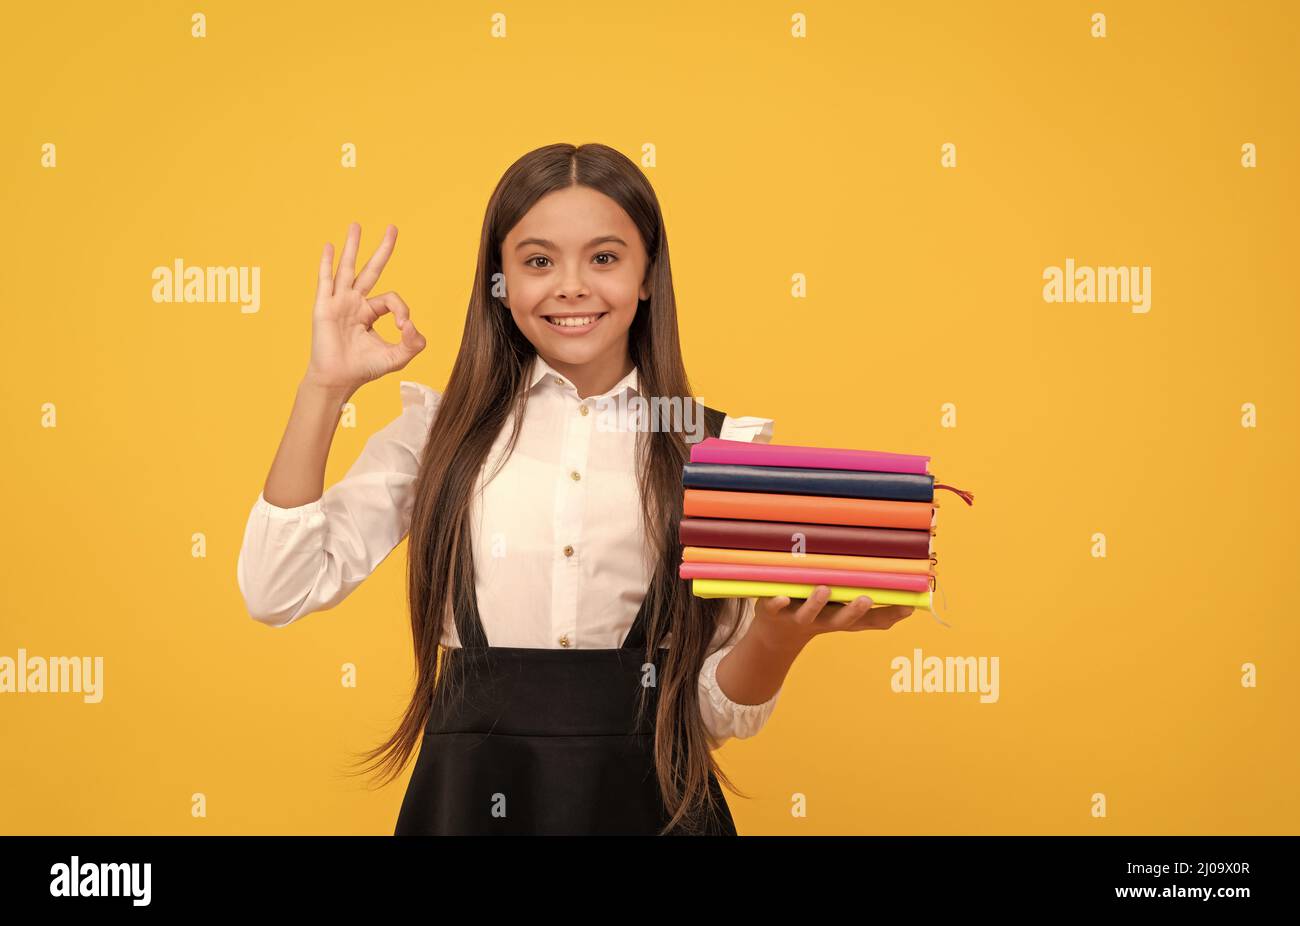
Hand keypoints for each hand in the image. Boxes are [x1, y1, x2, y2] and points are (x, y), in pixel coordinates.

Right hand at [302, 221, 425, 393]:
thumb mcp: (397, 357)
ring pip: (348, 269)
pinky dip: (327, 263)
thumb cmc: (364, 369)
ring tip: (356, 225)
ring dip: (352, 246)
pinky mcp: (324, 307)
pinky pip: (326, 281)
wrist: (339, 380)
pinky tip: (330, 247)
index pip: (391, 299)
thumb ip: (413, 343)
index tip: (404, 328)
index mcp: (371, 312)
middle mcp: (355, 303)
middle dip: (383, 249)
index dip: (402, 310)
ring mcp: (339, 303)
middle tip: (393, 228)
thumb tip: (414, 326)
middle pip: (371, 270)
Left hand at [752, 585, 914, 650]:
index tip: (908, 605)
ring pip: (808, 613)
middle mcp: (823, 621)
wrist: (775, 633)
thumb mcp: (843, 608)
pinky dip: (778, 602)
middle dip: (854, 611)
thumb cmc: (817, 612)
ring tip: (824, 589)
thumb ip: (867, 600)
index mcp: (843, 618)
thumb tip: (906, 588)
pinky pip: (774, 607)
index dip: (890, 614)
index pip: (871, 621)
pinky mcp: (772, 611)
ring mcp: (798, 618)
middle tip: (866, 599)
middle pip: (841, 620)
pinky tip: (783, 597)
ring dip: (816, 603)